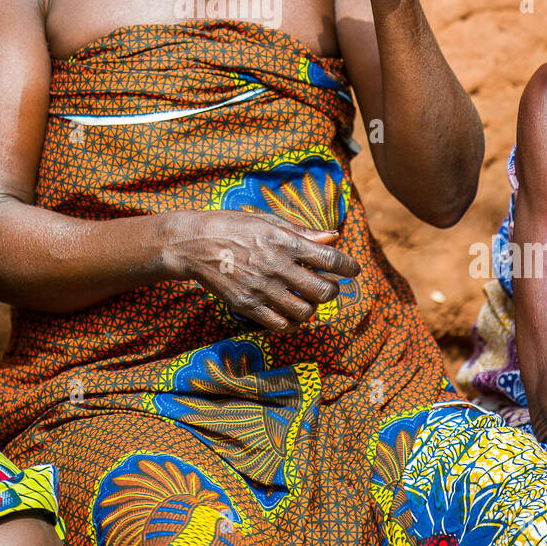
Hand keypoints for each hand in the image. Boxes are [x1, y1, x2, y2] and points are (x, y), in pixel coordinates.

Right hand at [161, 209, 359, 332]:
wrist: (194, 244)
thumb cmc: (233, 226)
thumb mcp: (268, 221)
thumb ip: (303, 232)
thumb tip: (334, 237)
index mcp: (283, 241)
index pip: (329, 258)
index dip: (347, 266)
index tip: (352, 269)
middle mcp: (275, 266)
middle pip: (322, 291)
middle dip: (332, 290)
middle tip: (329, 285)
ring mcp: (261, 289)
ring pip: (304, 311)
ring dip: (312, 307)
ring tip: (308, 298)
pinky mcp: (246, 305)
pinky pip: (280, 324)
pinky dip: (292, 322)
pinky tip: (291, 311)